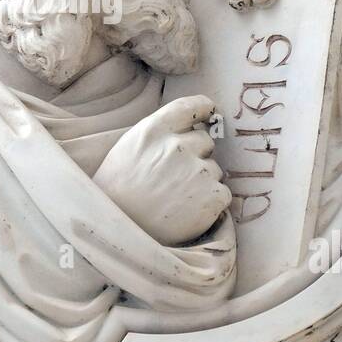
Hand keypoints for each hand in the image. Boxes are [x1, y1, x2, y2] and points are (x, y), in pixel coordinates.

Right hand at [93, 95, 231, 246]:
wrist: (119, 235)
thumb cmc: (117, 193)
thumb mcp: (127, 151)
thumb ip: (158, 136)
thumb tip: (190, 128)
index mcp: (153, 131)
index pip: (189, 106)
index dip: (203, 108)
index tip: (209, 111)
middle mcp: (178, 146)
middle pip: (205, 140)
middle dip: (196, 156)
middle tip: (175, 178)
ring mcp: (198, 172)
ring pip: (214, 169)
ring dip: (203, 182)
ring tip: (177, 200)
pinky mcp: (213, 197)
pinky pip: (223, 193)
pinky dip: (211, 203)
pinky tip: (188, 212)